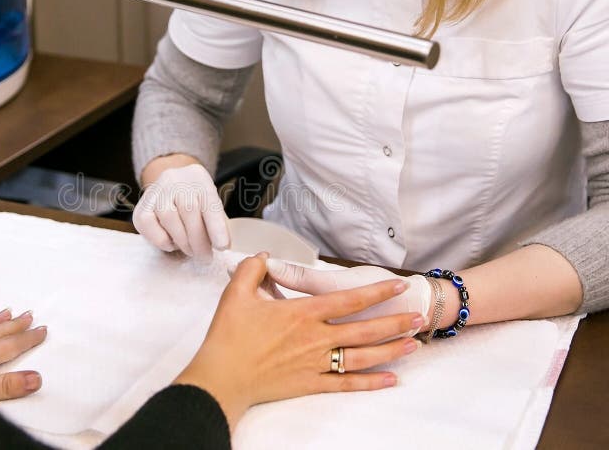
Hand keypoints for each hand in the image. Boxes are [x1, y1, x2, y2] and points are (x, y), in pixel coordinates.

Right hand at [133, 163, 228, 256]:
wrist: (169, 189)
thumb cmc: (195, 202)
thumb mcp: (210, 205)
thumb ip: (216, 222)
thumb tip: (221, 246)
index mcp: (198, 177)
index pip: (209, 201)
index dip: (216, 226)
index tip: (222, 246)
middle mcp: (175, 180)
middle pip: (189, 210)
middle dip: (199, 240)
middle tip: (206, 257)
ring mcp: (155, 192)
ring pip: (169, 217)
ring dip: (182, 241)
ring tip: (191, 252)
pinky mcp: (140, 207)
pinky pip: (149, 225)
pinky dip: (162, 240)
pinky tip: (172, 244)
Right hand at [174, 254, 422, 429]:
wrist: (222, 378)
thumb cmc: (228, 337)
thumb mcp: (236, 294)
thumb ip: (253, 270)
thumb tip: (265, 257)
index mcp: (302, 314)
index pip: (349, 300)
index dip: (376, 292)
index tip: (398, 286)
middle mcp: (316, 338)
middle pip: (364, 329)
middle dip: (394, 322)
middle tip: (418, 317)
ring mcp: (316, 363)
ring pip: (362, 356)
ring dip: (390, 350)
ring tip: (413, 344)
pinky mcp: (310, 384)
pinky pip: (346, 383)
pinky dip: (370, 382)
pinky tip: (390, 379)